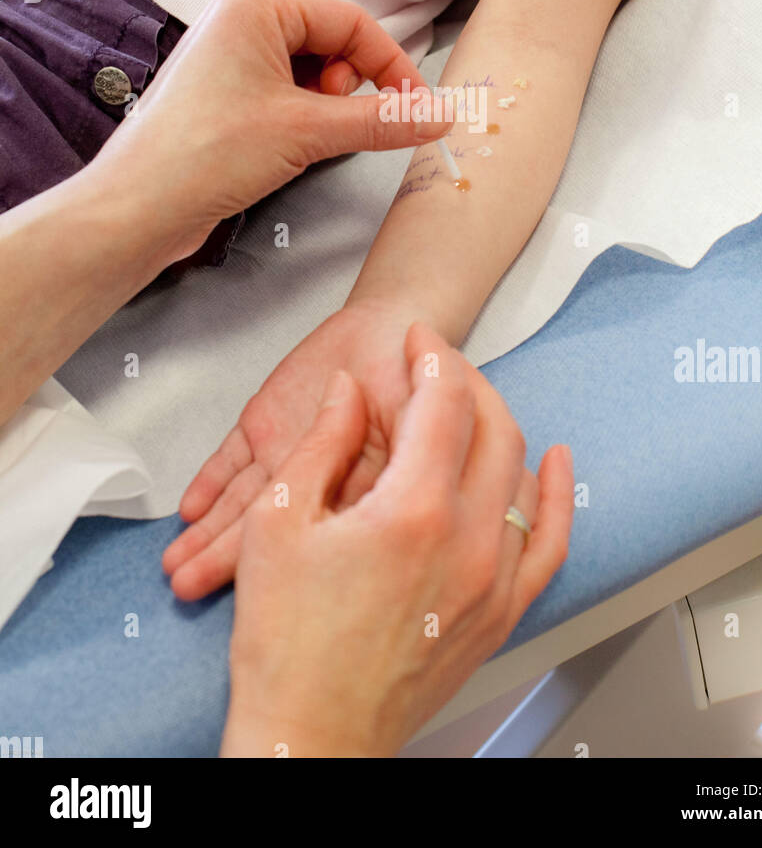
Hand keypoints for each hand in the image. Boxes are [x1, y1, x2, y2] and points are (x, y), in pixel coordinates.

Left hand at [85, 0, 452, 258]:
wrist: (139, 208)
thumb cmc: (203, 155)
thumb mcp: (309, 132)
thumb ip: (382, 120)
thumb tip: (438, 114)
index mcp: (255, 8)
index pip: (350, 21)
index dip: (391, 64)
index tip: (416, 105)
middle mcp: (240, 24)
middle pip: (332, 44)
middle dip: (350, 86)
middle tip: (337, 122)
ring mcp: (230, 60)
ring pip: (311, 73)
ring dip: (325, 107)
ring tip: (305, 138)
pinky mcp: (225, 97)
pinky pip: (286, 95)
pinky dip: (303, 120)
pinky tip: (288, 147)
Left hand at [162, 298, 426, 599]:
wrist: (388, 333)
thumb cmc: (407, 380)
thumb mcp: (414, 425)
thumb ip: (396, 465)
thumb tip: (374, 512)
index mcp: (355, 492)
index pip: (313, 536)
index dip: (284, 568)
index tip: (250, 601)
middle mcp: (313, 485)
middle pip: (265, 528)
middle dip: (223, 558)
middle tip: (184, 587)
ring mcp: (283, 458)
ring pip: (239, 501)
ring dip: (206, 532)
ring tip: (175, 566)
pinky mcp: (261, 430)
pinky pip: (230, 460)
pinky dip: (210, 482)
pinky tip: (189, 510)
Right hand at [220, 321, 572, 756]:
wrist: (311, 735)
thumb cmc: (286, 644)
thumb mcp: (278, 522)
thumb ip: (320, 443)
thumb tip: (346, 393)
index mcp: (413, 511)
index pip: (444, 403)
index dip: (431, 357)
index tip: (417, 340)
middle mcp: (468, 542)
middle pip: (494, 428)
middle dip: (468, 381)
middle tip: (437, 365)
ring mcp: (493, 581)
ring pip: (522, 476)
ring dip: (500, 428)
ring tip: (470, 406)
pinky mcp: (501, 614)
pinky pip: (549, 542)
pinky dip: (554, 497)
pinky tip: (552, 466)